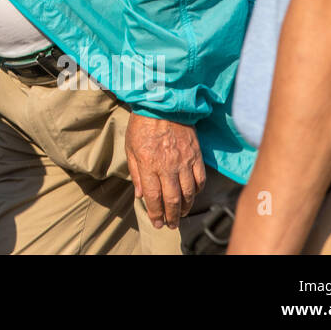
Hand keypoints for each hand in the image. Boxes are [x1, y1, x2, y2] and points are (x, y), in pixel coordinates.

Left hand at [125, 111, 204, 228]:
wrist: (163, 103)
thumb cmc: (142, 124)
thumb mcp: (130, 147)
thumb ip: (136, 173)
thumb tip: (139, 195)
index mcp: (149, 164)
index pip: (153, 196)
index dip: (155, 213)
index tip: (156, 223)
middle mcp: (168, 166)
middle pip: (172, 199)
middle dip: (171, 216)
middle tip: (170, 225)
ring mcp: (184, 161)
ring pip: (188, 193)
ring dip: (185, 208)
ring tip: (180, 215)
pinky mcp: (196, 155)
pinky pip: (200, 179)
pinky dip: (197, 192)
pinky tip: (192, 197)